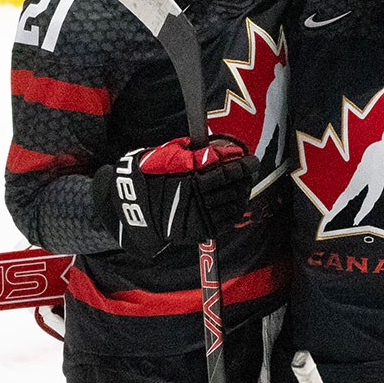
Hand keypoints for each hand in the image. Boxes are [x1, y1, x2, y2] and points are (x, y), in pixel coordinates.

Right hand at [99, 135, 258, 251]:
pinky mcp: (198, 232)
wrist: (132, 207)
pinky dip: (233, 211)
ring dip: (241, 195)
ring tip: (242, 187)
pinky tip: (235, 202)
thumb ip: (196, 153)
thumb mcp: (168, 156)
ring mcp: (200, 220)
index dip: (244, 166)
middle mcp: (199, 203)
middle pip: (234, 190)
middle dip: (244, 180)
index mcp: (192, 182)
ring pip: (232, 207)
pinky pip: (225, 222)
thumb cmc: (148, 176)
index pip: (228, 173)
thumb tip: (221, 150)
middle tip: (247, 173)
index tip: (251, 161)